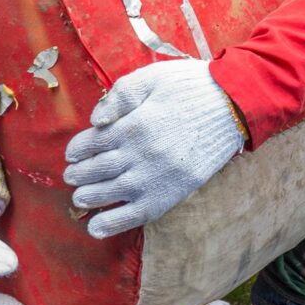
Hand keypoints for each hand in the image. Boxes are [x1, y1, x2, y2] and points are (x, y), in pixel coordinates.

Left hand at [61, 61, 245, 237]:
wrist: (233, 106)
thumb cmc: (190, 87)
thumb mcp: (151, 77)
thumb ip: (120, 96)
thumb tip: (95, 120)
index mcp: (134, 125)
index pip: (93, 142)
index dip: (77, 150)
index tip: (71, 154)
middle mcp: (141, 155)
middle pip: (99, 169)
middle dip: (80, 174)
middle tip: (71, 177)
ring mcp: (156, 178)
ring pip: (112, 193)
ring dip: (90, 197)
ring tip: (80, 197)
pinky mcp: (172, 194)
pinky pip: (136, 214)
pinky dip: (113, 223)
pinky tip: (96, 227)